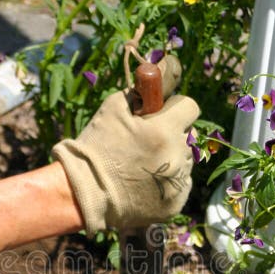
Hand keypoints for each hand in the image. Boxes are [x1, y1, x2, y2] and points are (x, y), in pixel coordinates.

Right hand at [53, 90, 199, 233]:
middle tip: (147, 142)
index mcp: (164, 130)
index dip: (174, 108)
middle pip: (188, 135)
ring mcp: (178, 184)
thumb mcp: (114, 107)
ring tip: (142, 165)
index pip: (190, 107)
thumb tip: (165, 69)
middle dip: (172, 134)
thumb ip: (143, 89)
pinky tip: (145, 183)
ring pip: (186, 160)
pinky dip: (168, 182)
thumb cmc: (96, 145)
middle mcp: (177, 157)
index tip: (160, 115)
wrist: (84, 193)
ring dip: (171, 158)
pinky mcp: (175, 204)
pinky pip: (181, 184)